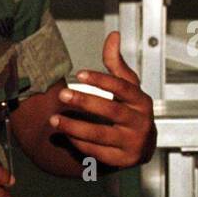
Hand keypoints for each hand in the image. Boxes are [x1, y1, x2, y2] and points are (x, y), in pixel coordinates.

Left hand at [49, 31, 155, 168]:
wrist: (143, 144)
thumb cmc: (131, 109)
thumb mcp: (128, 86)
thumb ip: (116, 63)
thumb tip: (113, 36)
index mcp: (142, 101)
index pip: (123, 88)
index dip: (101, 80)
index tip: (79, 73)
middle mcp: (140, 122)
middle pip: (110, 111)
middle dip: (85, 102)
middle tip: (62, 93)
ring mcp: (132, 143)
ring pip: (100, 135)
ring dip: (75, 127)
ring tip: (54, 119)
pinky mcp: (122, 160)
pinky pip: (97, 152)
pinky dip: (79, 143)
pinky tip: (65, 134)